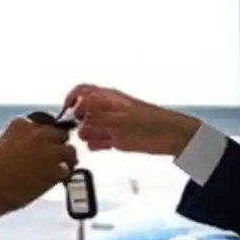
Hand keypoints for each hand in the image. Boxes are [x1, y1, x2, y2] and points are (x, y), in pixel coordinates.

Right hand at [0, 116, 77, 225]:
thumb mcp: (5, 144)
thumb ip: (24, 139)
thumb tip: (41, 145)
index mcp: (21, 124)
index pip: (46, 123)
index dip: (48, 137)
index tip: (46, 146)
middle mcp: (37, 134)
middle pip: (61, 135)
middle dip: (59, 146)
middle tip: (55, 160)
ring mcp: (48, 151)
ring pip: (70, 151)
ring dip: (66, 161)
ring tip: (58, 171)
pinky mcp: (55, 170)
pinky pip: (68, 170)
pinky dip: (63, 177)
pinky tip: (53, 182)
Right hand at [62, 84, 199, 156]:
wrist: (171, 136)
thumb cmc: (150, 121)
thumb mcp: (121, 117)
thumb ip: (99, 116)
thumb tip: (78, 112)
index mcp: (108, 97)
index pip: (83, 91)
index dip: (72, 98)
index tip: (67, 112)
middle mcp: (107, 109)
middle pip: (83, 111)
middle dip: (77, 120)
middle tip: (75, 130)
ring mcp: (111, 125)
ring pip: (89, 128)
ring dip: (85, 134)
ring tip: (88, 140)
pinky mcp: (116, 140)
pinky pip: (98, 141)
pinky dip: (94, 144)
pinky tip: (95, 148)